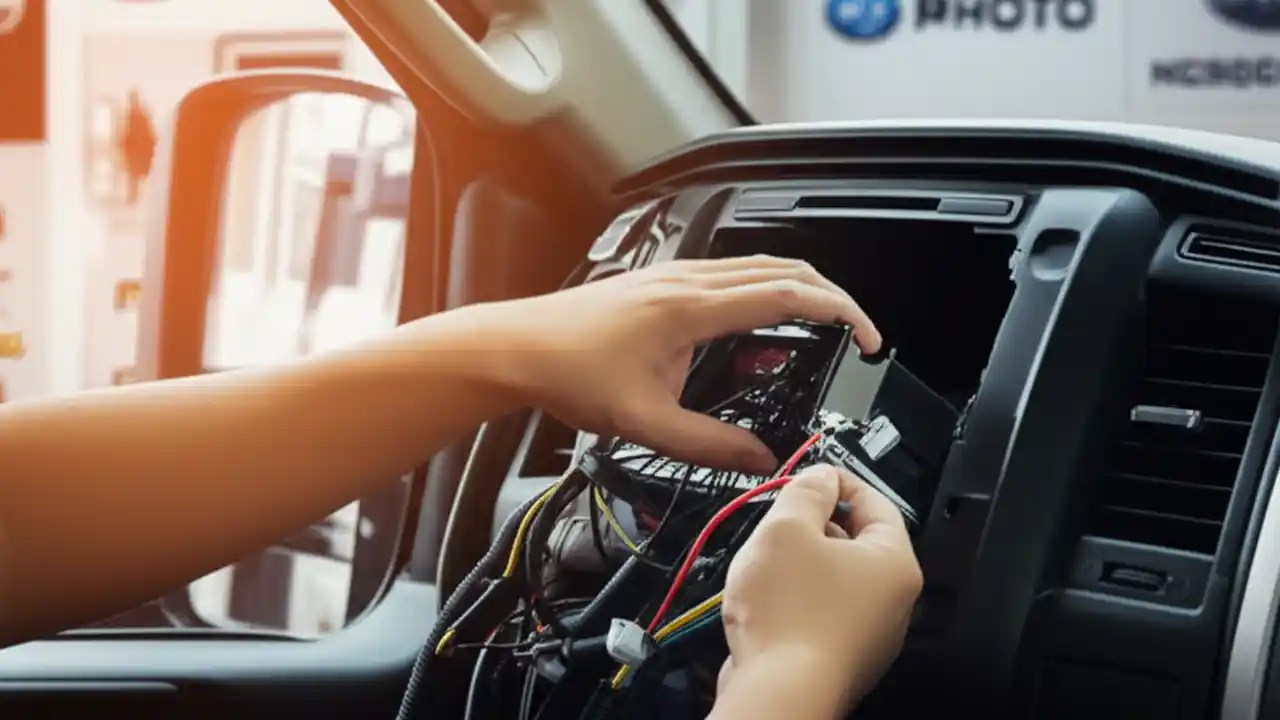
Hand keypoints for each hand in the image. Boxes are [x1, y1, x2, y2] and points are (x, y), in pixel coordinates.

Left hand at [466, 256, 880, 473]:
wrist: (518, 348)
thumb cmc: (568, 372)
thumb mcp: (644, 423)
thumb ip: (707, 447)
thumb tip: (758, 462)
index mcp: (691, 307)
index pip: (786, 293)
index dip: (837, 311)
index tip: (866, 334)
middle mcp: (688, 281)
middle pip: (783, 269)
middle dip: (831, 297)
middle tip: (857, 332)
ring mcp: (675, 276)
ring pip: (758, 267)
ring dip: (798, 291)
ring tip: (822, 330)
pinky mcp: (664, 284)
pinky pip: (731, 276)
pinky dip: (764, 292)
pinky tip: (761, 328)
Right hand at [714, 464, 921, 716]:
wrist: (779, 694)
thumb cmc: (788, 611)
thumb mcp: (788, 528)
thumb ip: (806, 492)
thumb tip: (820, 477)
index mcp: (894, 563)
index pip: (876, 503)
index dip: (840, 481)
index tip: (812, 474)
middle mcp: (893, 602)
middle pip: (856, 543)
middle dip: (815, 525)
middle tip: (780, 517)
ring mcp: (869, 636)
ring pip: (834, 580)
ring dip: (801, 564)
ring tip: (766, 563)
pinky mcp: (840, 660)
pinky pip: (820, 614)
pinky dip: (796, 600)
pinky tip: (767, 602)